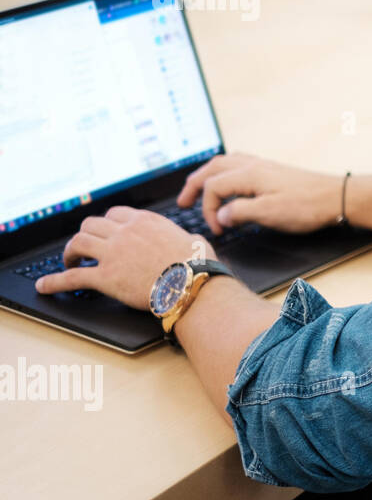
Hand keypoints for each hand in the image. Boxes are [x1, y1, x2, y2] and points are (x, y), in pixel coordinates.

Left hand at [34, 207, 215, 310]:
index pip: (115, 214)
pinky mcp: (105, 277)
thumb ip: (185, 236)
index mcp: (145, 221)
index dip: (107, 224)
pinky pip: (72, 277)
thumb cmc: (199, 265)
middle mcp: (125, 232)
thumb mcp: (195, 240)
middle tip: (85, 247)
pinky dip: (54, 281)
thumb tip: (192, 240)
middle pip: (92, 224)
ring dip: (70, 251)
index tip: (106, 233)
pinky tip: (44, 286)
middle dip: (85, 235)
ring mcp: (112, 253)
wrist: (193, 284)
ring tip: (69, 261)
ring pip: (78, 242)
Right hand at [176, 153, 341, 235]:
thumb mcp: (269, 214)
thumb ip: (240, 212)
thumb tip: (220, 215)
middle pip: (212, 168)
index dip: (208, 209)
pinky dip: (225, 172)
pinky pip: (239, 165)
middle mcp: (253, 165)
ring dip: (208, 175)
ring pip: (225, 163)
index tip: (217, 230)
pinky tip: (228, 182)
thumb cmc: (307, 206)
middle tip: (182, 202)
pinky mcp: (272, 171)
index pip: (213, 187)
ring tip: (198, 189)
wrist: (337, 197)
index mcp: (249, 174)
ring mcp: (263, 166)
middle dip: (194, 184)